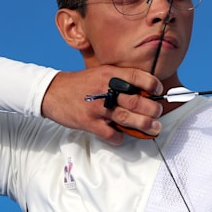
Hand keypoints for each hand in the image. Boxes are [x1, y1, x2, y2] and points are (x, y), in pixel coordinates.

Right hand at [41, 66, 163, 143]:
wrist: (52, 92)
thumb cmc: (80, 83)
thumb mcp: (100, 73)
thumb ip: (119, 80)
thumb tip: (144, 91)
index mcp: (109, 74)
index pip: (138, 77)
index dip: (153, 85)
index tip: (159, 91)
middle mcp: (105, 89)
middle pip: (136, 101)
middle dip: (153, 109)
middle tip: (158, 114)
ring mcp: (97, 107)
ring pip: (127, 118)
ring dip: (144, 125)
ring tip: (154, 128)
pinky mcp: (89, 122)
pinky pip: (110, 134)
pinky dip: (119, 138)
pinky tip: (122, 137)